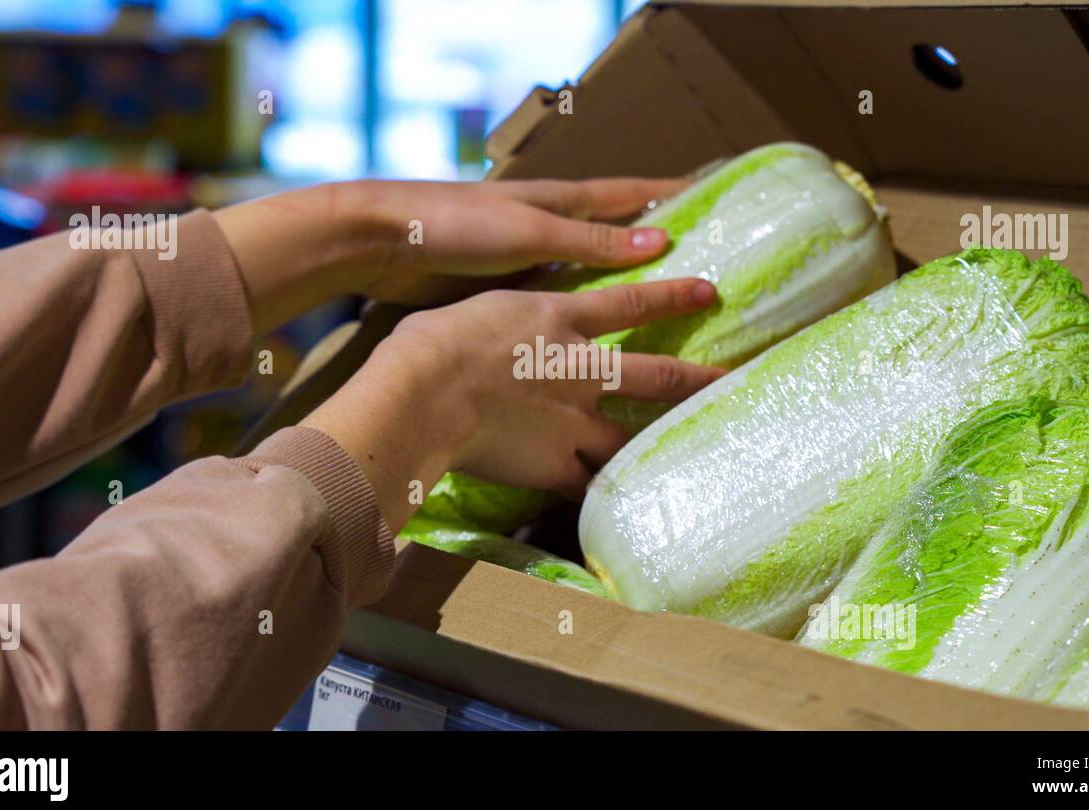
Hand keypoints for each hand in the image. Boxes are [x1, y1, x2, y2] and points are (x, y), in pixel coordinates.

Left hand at [214, 178, 684, 334]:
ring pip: (583, 273)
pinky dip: (578, 313)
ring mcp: (523, 260)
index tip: (706, 194)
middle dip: (648, 241)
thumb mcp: (531, 231)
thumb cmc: (455, 226)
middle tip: (693, 259)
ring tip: (657, 307)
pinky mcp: (501, 292)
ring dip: (616, 285)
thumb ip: (592, 240)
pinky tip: (594, 337)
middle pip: (609, 234)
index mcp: (556, 201)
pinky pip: (553, 302)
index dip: (664, 193)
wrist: (383, 245)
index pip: (624, 194)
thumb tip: (661, 241)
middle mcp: (545, 227)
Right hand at [302, 278, 723, 530]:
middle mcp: (579, 370)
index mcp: (558, 321)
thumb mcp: (478, 310)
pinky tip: (619, 508)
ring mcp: (572, 420)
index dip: (673, 296)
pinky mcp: (553, 463)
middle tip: (731, 378)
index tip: (710, 290)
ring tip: (689, 456)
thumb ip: (503, 319)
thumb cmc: (436, 340)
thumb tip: (491, 322)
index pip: (630, 304)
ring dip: (657, 445)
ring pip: (629, 437)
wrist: (429, 389)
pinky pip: (586, 484)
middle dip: (697, 378)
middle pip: (654, 374)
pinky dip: (601, 495)